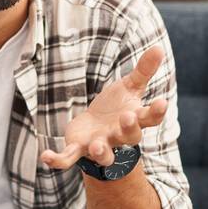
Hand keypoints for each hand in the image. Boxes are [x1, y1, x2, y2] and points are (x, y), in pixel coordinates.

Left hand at [39, 42, 168, 168]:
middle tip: (127, 117)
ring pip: (103, 154)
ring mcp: (100, 145)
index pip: (150, 118)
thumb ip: (143, 71)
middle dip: (129, 129)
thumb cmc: (116, 107)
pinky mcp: (79, 149)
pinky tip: (45, 156)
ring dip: (100, 152)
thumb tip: (158, 48)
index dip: (156, 111)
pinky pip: (68, 158)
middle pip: (129, 137)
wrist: (95, 127)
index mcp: (134, 120)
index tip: (162, 102)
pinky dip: (57, 160)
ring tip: (97, 146)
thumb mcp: (129, 87)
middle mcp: (119, 136)